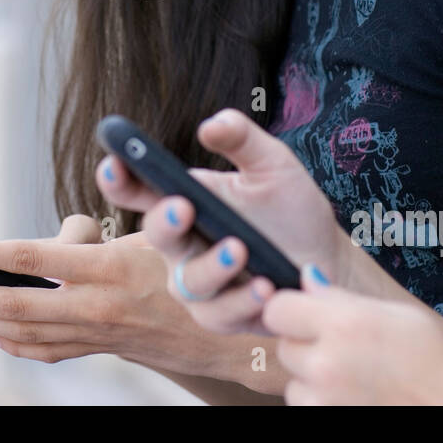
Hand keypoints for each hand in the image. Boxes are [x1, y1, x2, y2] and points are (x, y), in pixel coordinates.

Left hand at [0, 216, 231, 376]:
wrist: (230, 333)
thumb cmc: (198, 266)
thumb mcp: (163, 227)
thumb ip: (115, 215)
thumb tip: (67, 225)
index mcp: (109, 270)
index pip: (32, 259)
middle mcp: (96, 309)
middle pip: (12, 304)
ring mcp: (94, 334)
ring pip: (20, 331)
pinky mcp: (97, 348)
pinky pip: (41, 349)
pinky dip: (7, 341)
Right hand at [98, 108, 350, 334]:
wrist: (326, 257)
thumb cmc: (290, 209)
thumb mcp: (271, 165)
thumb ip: (242, 139)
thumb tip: (211, 125)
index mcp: (182, 201)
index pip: (137, 190)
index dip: (118, 179)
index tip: (115, 164)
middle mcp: (181, 245)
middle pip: (157, 236)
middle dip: (164, 221)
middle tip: (183, 206)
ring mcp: (199, 284)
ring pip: (188, 282)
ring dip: (211, 266)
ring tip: (239, 248)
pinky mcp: (224, 316)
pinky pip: (223, 314)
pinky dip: (242, 300)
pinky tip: (264, 285)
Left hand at [264, 264, 442, 404]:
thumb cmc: (438, 361)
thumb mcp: (397, 312)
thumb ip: (342, 298)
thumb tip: (307, 280)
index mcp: (344, 324)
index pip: (277, 308)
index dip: (291, 309)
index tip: (307, 313)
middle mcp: (326, 362)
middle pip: (283, 345)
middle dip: (305, 344)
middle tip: (342, 347)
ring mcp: (324, 399)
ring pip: (292, 381)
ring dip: (311, 378)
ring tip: (352, 376)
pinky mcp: (325, 420)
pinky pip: (305, 406)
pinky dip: (320, 401)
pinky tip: (351, 396)